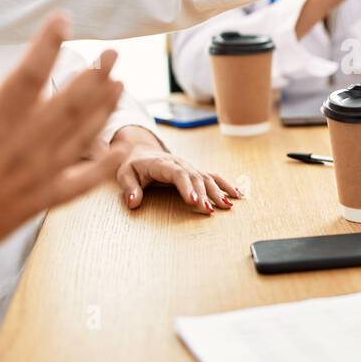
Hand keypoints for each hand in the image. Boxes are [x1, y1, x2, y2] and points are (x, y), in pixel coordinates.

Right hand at [0, 14, 128, 268]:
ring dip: (104, 109)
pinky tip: (121, 150)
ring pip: (81, 137)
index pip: (30, 74)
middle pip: (70, 104)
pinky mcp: (39, 202)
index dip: (49, 44)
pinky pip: (80, 184)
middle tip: (115, 53)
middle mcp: (22, 148)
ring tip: (121, 85)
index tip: (63, 20)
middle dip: (96, 75)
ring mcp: (35, 177)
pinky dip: (104, 167)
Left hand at [111, 125, 240, 214]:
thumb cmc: (132, 165)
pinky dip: (225, 185)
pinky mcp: (194, 172)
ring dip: (218, 191)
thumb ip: (129, 189)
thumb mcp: (124, 174)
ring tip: (227, 206)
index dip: (187, 187)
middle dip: (205, 194)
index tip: (194, 201)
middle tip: (210, 210)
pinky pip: (212, 177)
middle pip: (196, 177)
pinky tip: (236, 195)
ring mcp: (189, 167)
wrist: (140, 151)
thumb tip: (133, 203)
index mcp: (163, 163)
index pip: (178, 174)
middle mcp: (180, 163)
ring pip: (207, 177)